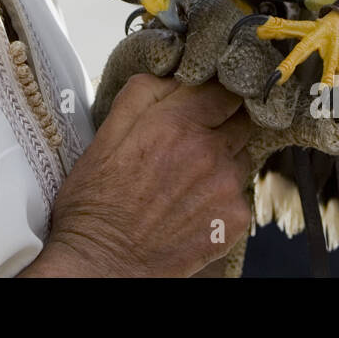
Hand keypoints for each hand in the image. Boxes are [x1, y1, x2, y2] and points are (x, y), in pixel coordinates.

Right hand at [25, 75, 253, 276]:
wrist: (103, 264)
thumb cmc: (96, 202)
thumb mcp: (106, 134)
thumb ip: (143, 93)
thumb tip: (173, 74)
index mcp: (177, 123)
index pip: (224, 88)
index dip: (216, 91)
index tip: (208, 98)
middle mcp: (209, 151)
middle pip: (240, 120)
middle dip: (222, 124)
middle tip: (193, 141)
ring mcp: (226, 187)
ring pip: (241, 157)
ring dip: (223, 160)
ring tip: (187, 179)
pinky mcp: (234, 220)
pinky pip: (240, 195)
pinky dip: (223, 197)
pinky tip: (193, 206)